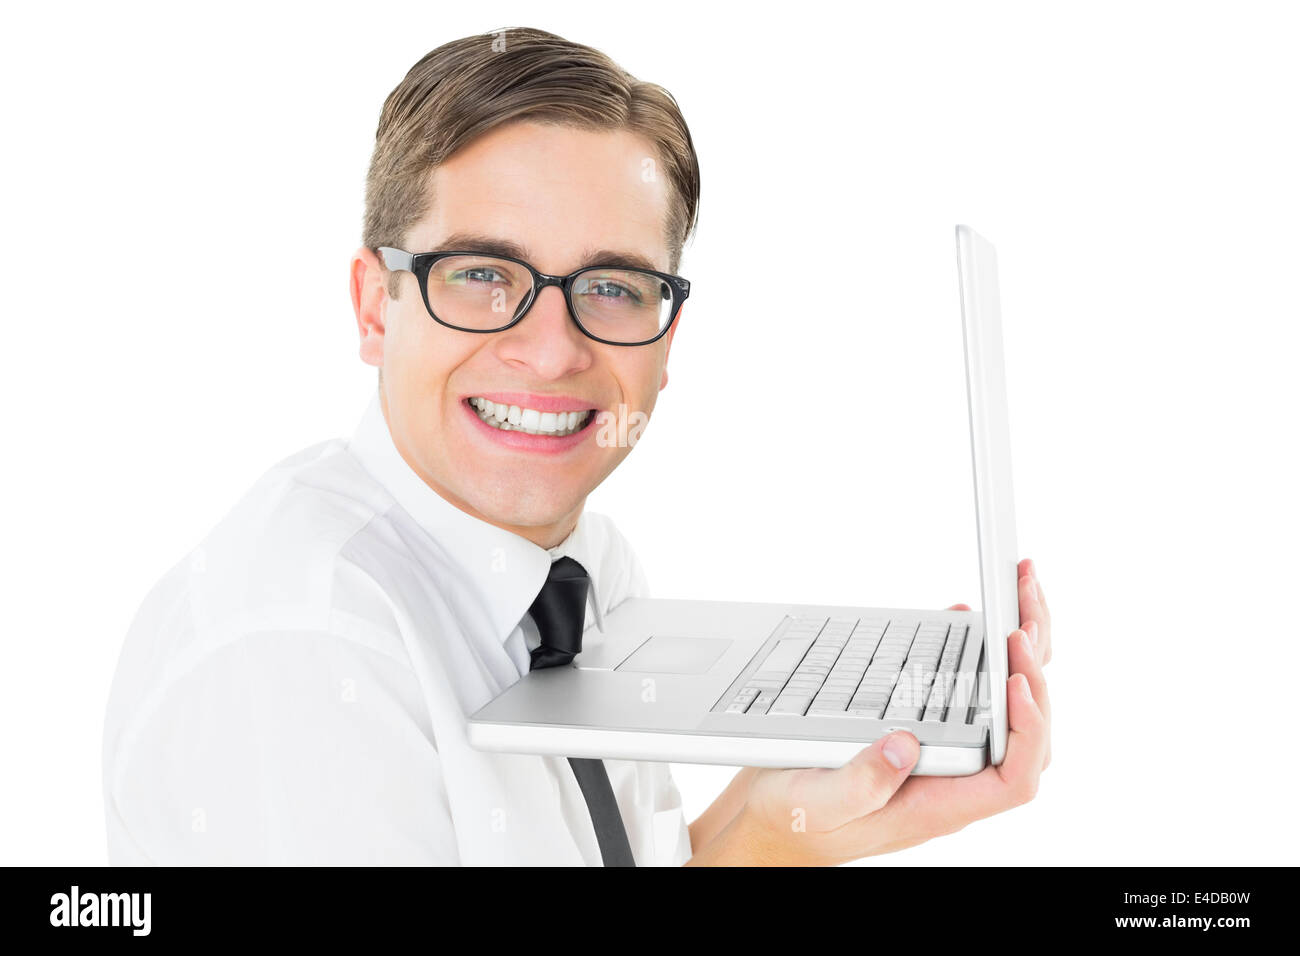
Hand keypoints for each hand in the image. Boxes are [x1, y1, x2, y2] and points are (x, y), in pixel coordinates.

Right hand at [688, 559, 1051, 865]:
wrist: (772, 817)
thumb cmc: (795, 820)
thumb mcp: (819, 806)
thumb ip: (863, 783)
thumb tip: (907, 744)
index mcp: (937, 803)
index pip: (1013, 777)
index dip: (1028, 728)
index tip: (1015, 678)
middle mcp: (949, 776)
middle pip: (1022, 730)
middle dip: (1035, 669)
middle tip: (1024, 610)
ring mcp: (938, 749)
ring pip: (1002, 705)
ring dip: (1021, 652)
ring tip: (1022, 593)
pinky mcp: (918, 725)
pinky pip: (965, 690)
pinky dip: (978, 650)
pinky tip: (971, 616)